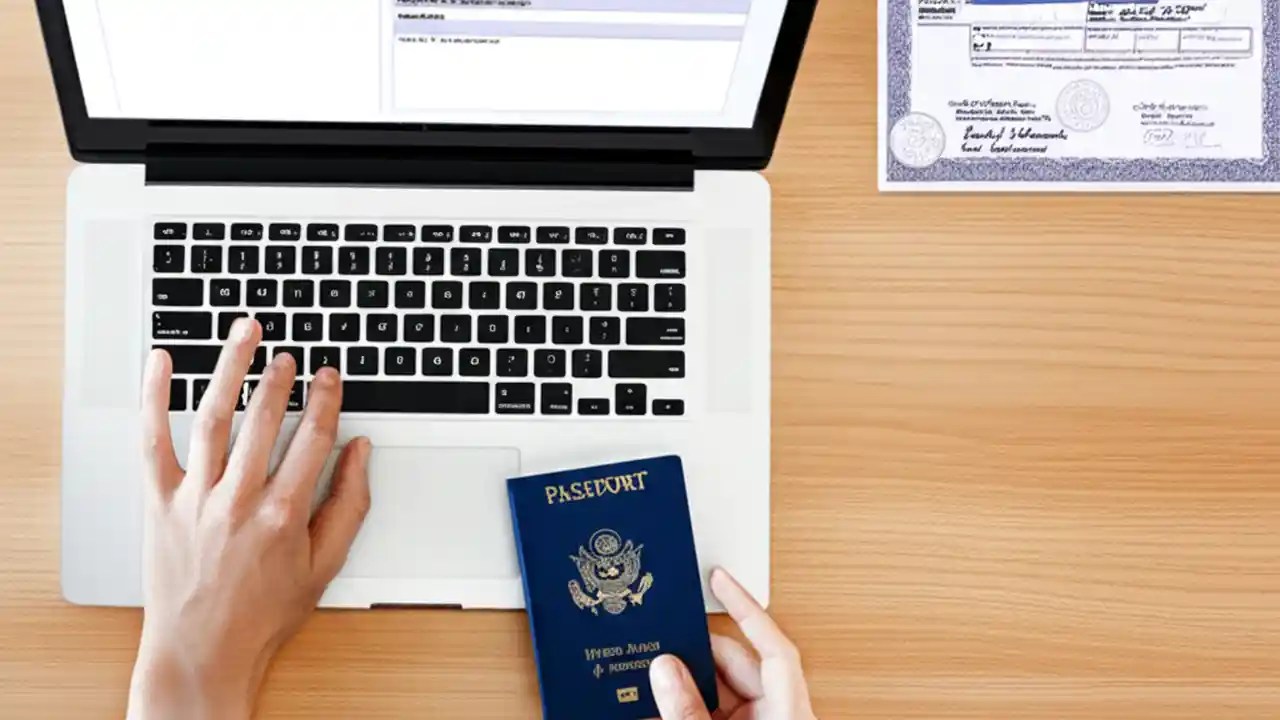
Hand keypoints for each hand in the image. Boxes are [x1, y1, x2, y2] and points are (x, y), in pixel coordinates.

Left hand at [128, 319, 371, 719]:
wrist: (203, 650)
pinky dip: (154, 396)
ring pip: (213, 417)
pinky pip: (153, 439)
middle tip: (291, 355)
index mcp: (284, 516)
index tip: (330, 376)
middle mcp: (238, 501)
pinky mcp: (160, 500)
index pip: (312, 439)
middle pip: (264, 420)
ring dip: (231, 368)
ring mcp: (195, 497)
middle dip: (282, 378)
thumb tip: (362, 453)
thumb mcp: (325, 566)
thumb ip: (349, 505)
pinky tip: (161, 361)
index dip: (326, 400)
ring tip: (246, 334)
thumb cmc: (264, 613)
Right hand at [649, 569, 816, 719]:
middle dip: (695, 655)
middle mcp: (777, 714)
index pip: (774, 648)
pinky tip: (659, 703)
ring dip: (685, 683)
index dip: (746, 609)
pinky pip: (713, 709)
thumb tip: (666, 669)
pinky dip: (687, 704)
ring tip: (651, 675)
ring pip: (718, 688)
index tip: (721, 578)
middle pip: (736, 665)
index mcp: (789, 714)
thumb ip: (688, 710)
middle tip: (660, 646)